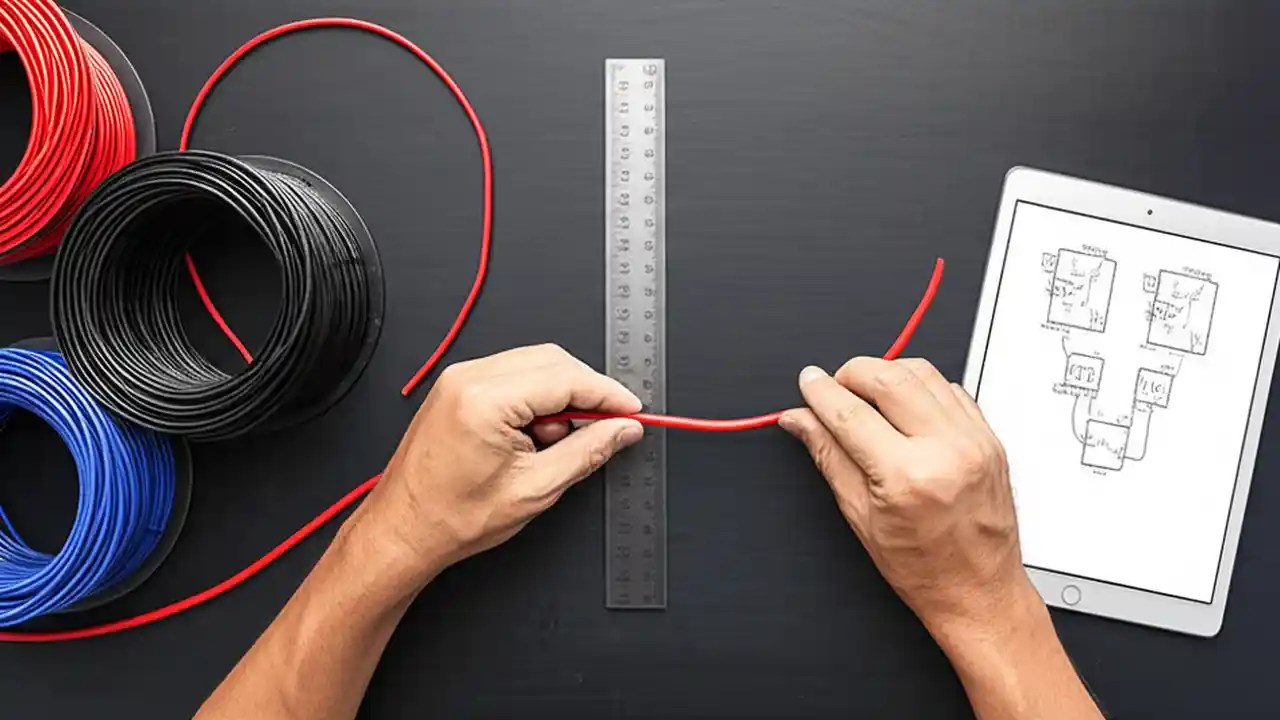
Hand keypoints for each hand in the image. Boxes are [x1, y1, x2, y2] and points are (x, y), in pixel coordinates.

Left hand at [356, 344, 643, 587]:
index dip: (608, 394)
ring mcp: (460, 379)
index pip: (566, 378)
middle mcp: (469, 379)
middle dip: (586, 393)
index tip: (632, 411)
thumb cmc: (451, 517)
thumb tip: (621, 429)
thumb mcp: (534, 489)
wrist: (404, 530)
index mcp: (485, 400)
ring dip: (561, 397)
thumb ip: (586, 451)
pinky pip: (513, 376)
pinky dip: (537, 399)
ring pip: (535, 365)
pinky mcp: (458, 388)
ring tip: (558, 444)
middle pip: (553, 362)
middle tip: (608, 428)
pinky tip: (538, 436)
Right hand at [779, 357, 1030, 634]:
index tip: (808, 382)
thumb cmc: (924, 569)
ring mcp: (974, 442)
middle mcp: (946, 452)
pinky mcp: (990, 438)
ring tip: (867, 393)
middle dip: (851, 372)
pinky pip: (951, 388)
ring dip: (887, 372)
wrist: (978, 591)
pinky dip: (921, 387)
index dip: (820, 392)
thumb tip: (801, 420)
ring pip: (922, 372)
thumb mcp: (860, 515)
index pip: (850, 413)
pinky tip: (904, 406)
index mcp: (907, 478)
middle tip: (834, 386)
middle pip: (888, 377)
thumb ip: (828, 456)